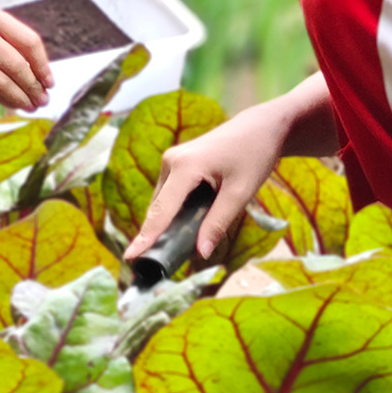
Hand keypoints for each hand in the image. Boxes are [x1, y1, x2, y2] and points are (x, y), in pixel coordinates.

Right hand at [0, 7, 51, 111]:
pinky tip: (11, 104)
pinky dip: (1, 99)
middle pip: (16, 64)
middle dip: (33, 86)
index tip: (50, 82)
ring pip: (0, 80)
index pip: (29, 41)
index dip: (43, 65)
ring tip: (31, 106)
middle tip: (43, 100)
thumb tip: (39, 77)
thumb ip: (8, 45)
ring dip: (20, 97)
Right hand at [123, 112, 287, 261]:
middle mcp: (172, 160)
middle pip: (158, 207)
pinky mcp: (176, 162)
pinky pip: (169, 193)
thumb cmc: (254, 156)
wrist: (260, 127)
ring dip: (165, 224)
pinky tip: (180, 228)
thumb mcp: (241, 193)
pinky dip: (172, 212)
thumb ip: (219, 223)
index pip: (162, 209)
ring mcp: (172, 160)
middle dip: (154, 235)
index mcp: (186, 166)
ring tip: (169, 251)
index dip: (147, 236)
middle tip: (154, 265)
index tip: (130, 257)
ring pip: (162, 201)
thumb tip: (201, 254)